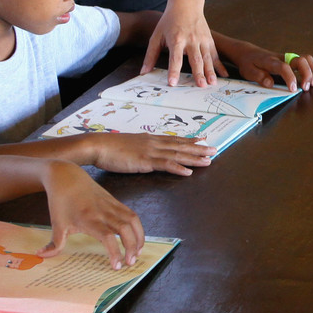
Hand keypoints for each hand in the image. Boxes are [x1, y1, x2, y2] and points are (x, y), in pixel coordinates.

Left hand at [42, 161, 145, 265]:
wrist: (66, 176)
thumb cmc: (61, 200)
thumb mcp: (57, 223)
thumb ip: (54, 243)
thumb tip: (41, 256)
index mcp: (88, 219)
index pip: (107, 237)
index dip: (115, 252)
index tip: (116, 266)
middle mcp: (103, 212)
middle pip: (125, 230)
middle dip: (131, 248)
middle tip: (130, 263)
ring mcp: (111, 206)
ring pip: (132, 221)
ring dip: (138, 238)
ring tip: (137, 253)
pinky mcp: (115, 202)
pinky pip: (131, 215)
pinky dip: (137, 227)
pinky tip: (135, 239)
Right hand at [76, 131, 213, 175]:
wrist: (98, 146)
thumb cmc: (109, 148)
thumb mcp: (128, 147)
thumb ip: (140, 149)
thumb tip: (145, 153)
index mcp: (150, 140)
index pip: (174, 139)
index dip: (190, 140)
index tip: (202, 140)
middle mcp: (154, 143)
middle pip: (180, 146)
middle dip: (198, 149)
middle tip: (214, 150)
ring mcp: (150, 151)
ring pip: (177, 154)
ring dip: (194, 158)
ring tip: (208, 160)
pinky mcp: (145, 161)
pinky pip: (165, 164)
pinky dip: (178, 168)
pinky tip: (188, 172)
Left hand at [143, 0, 217, 86]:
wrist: (186, 3)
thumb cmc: (169, 21)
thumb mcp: (156, 35)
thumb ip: (151, 55)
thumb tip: (143, 72)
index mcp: (176, 39)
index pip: (175, 58)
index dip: (174, 71)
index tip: (173, 83)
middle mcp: (191, 40)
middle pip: (195, 59)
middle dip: (198, 73)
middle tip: (201, 86)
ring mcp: (202, 40)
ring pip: (207, 58)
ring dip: (210, 71)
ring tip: (212, 83)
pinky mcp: (209, 40)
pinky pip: (215, 54)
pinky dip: (220, 65)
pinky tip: (224, 75)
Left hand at [220, 38, 312, 90]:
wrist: (248, 52)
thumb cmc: (248, 63)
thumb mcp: (248, 71)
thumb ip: (259, 77)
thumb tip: (270, 83)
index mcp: (271, 61)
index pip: (284, 67)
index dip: (290, 78)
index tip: (293, 89)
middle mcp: (282, 58)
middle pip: (300, 60)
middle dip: (306, 74)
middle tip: (306, 88)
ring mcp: (288, 57)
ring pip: (306, 59)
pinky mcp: (291, 59)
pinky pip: (306, 61)